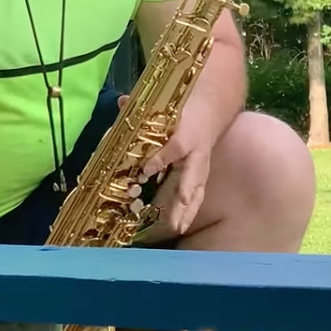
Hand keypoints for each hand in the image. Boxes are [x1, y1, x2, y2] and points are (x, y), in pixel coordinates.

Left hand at [118, 94, 211, 234]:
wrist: (208, 115)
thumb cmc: (183, 114)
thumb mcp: (165, 107)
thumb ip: (142, 107)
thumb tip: (122, 102)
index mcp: (187, 136)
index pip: (176, 148)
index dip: (162, 159)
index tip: (146, 170)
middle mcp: (196, 157)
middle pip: (192, 179)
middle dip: (183, 196)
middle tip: (174, 212)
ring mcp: (200, 171)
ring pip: (196, 194)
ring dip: (187, 212)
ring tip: (177, 228)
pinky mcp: (200, 180)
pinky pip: (196, 199)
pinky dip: (189, 214)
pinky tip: (180, 227)